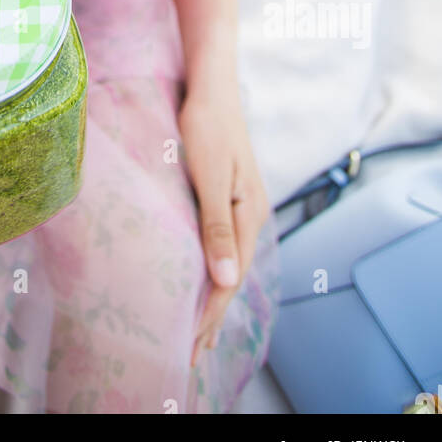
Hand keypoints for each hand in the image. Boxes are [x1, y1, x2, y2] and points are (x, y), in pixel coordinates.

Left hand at [177, 82, 270, 367]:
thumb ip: (217, 226)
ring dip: (214, 298)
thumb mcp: (210, 175)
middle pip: (232, 276)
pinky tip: (205, 279)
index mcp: (248, 214)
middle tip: (191, 356)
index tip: (192, 344)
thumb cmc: (206, 125)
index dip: (211, 313)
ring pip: (228, 263)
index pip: (229, 278)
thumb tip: (225, 280)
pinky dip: (214, 271)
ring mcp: (241, 205)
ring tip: (198, 331)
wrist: (213, 85)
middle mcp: (250, 214)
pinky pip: (223, 245)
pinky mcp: (229, 196)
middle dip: (212, 317)